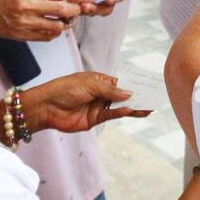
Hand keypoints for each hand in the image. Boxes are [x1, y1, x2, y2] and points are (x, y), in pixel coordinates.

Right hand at [0, 0, 94, 40]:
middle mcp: (28, 5)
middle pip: (64, 10)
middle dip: (77, 10)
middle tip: (82, 9)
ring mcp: (26, 22)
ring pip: (58, 26)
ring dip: (67, 23)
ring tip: (66, 18)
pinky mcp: (24, 35)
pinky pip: (48, 36)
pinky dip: (55, 32)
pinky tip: (52, 26)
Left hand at [21, 72, 149, 134]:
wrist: (46, 106)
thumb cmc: (65, 89)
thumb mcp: (90, 84)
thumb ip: (110, 90)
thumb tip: (129, 93)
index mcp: (99, 81)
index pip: (121, 83)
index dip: (134, 84)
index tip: (148, 86)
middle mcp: (101, 94)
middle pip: (123, 96)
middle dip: (137, 97)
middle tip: (153, 98)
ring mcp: (98, 106)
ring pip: (120, 107)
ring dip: (133, 107)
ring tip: (148, 108)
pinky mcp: (95, 119)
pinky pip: (111, 116)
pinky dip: (120, 114)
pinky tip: (130, 111)